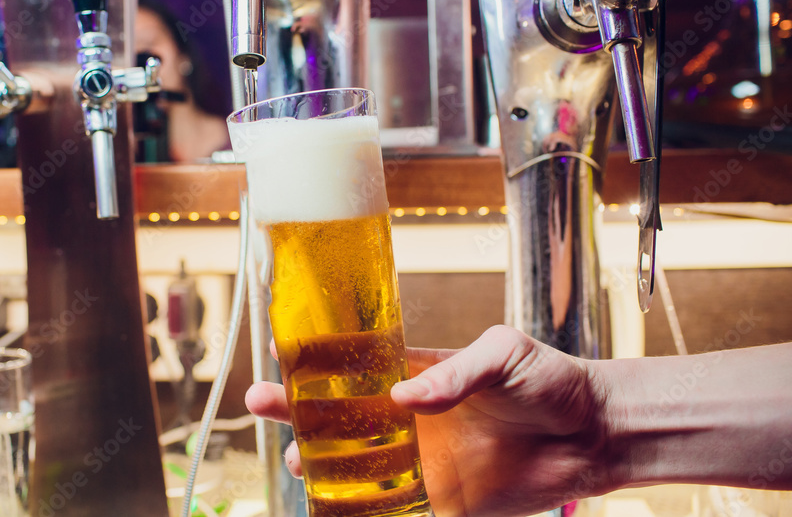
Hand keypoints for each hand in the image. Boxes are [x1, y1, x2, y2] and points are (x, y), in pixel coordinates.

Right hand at [245, 325, 613, 516]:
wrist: (593, 434)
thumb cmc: (549, 379)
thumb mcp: (503, 354)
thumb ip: (455, 372)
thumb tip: (404, 397)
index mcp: (418, 375)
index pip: (353, 366)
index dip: (313, 362)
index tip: (278, 358)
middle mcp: (410, 418)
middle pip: (340, 417)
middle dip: (297, 412)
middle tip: (262, 406)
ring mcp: (422, 462)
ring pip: (356, 468)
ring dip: (321, 467)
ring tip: (297, 462)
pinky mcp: (442, 503)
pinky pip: (394, 512)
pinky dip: (365, 516)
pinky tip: (336, 512)